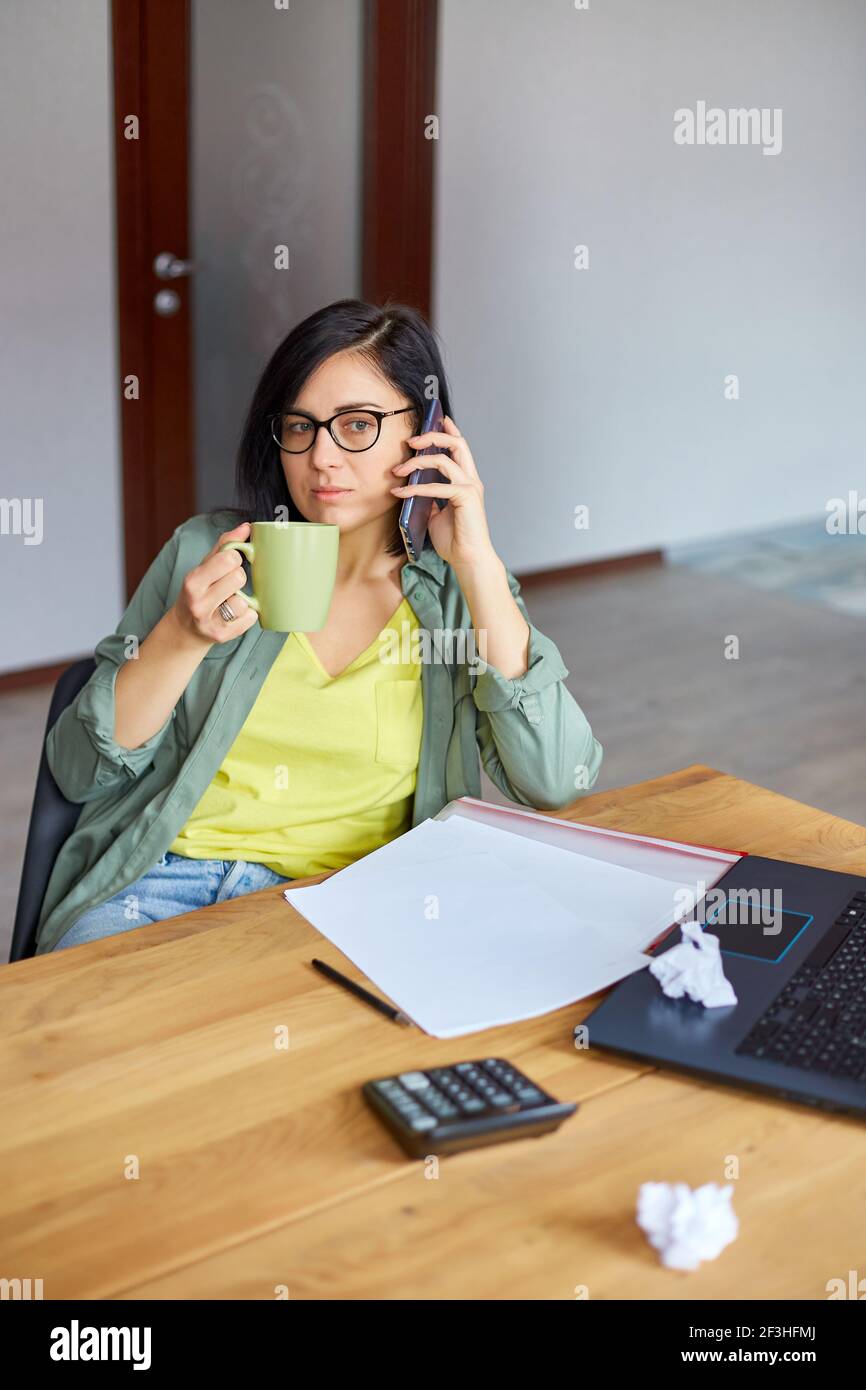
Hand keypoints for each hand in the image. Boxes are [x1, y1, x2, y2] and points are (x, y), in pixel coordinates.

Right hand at [172, 522, 259, 646]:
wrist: (185, 629)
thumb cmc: (199, 591)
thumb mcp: (204, 566)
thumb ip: (225, 545)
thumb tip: (246, 527)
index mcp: (193, 581)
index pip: (228, 558)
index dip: (234, 559)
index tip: (229, 564)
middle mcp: (198, 603)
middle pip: (239, 578)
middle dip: (238, 578)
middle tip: (229, 584)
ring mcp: (210, 622)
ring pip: (245, 601)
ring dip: (243, 599)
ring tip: (230, 600)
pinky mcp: (223, 636)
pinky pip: (250, 618)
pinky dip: (247, 615)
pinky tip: (234, 614)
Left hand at [390, 414, 496, 569]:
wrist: (468, 559)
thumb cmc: (455, 539)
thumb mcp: (436, 514)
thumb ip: (430, 498)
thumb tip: (413, 487)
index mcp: (467, 481)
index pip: (460, 447)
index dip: (449, 430)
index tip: (437, 418)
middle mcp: (471, 480)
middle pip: (457, 444)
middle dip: (433, 436)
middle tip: (411, 440)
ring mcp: (470, 488)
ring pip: (444, 460)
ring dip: (417, 461)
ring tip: (398, 469)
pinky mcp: (465, 498)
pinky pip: (436, 487)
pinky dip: (414, 488)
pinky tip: (399, 493)